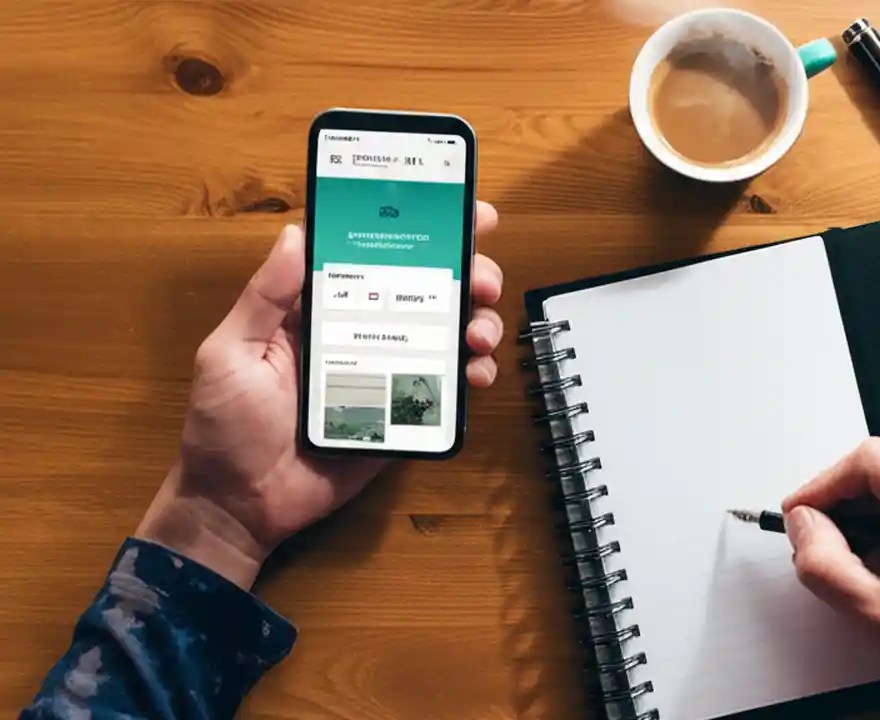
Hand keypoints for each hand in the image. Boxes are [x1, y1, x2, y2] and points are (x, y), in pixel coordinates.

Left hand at [137, 202, 504, 589]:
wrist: (241, 507)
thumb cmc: (224, 427)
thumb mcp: (229, 354)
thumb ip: (264, 298)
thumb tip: (294, 233)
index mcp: (318, 308)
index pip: (374, 254)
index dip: (419, 229)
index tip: (460, 211)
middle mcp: (360, 331)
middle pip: (426, 288)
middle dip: (467, 273)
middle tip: (482, 281)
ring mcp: (386, 372)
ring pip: (447, 332)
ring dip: (478, 322)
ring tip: (479, 334)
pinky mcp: (402, 413)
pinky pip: (447, 387)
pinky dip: (472, 374)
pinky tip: (476, 374)